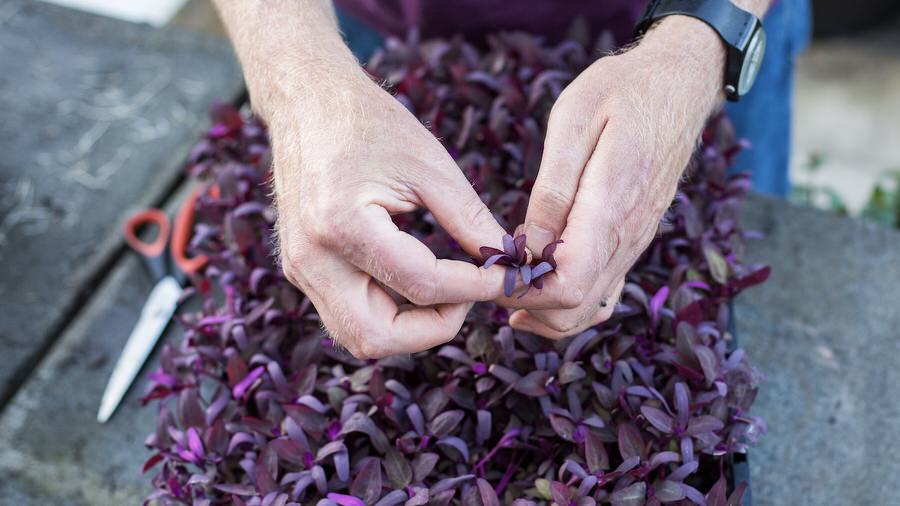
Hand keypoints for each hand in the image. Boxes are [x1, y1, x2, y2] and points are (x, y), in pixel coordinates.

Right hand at [271, 73, 509, 357]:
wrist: (307, 103)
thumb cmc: (369, 123)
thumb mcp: (430, 164)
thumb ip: (469, 219)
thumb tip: (508, 260)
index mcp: (342, 224)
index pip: (420, 284)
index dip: (474, 288)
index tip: (506, 276)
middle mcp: (311, 258)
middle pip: (376, 337)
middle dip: (434, 328)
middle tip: (469, 297)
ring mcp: (300, 269)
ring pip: (359, 336)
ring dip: (410, 328)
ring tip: (448, 291)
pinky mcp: (301, 270)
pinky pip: (348, 315)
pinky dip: (389, 312)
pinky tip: (419, 281)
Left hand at [508, 17, 726, 337]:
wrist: (679, 82)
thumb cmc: (622, 90)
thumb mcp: (575, 119)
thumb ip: (553, 189)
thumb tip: (528, 245)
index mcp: (611, 207)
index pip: (568, 285)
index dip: (524, 290)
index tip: (492, 273)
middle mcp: (628, 235)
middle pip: (576, 309)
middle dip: (528, 305)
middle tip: (489, 282)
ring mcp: (635, 241)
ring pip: (591, 306)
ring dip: (546, 308)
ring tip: (508, 284)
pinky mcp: (634, 237)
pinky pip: (605, 289)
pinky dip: (571, 299)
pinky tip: (541, 281)